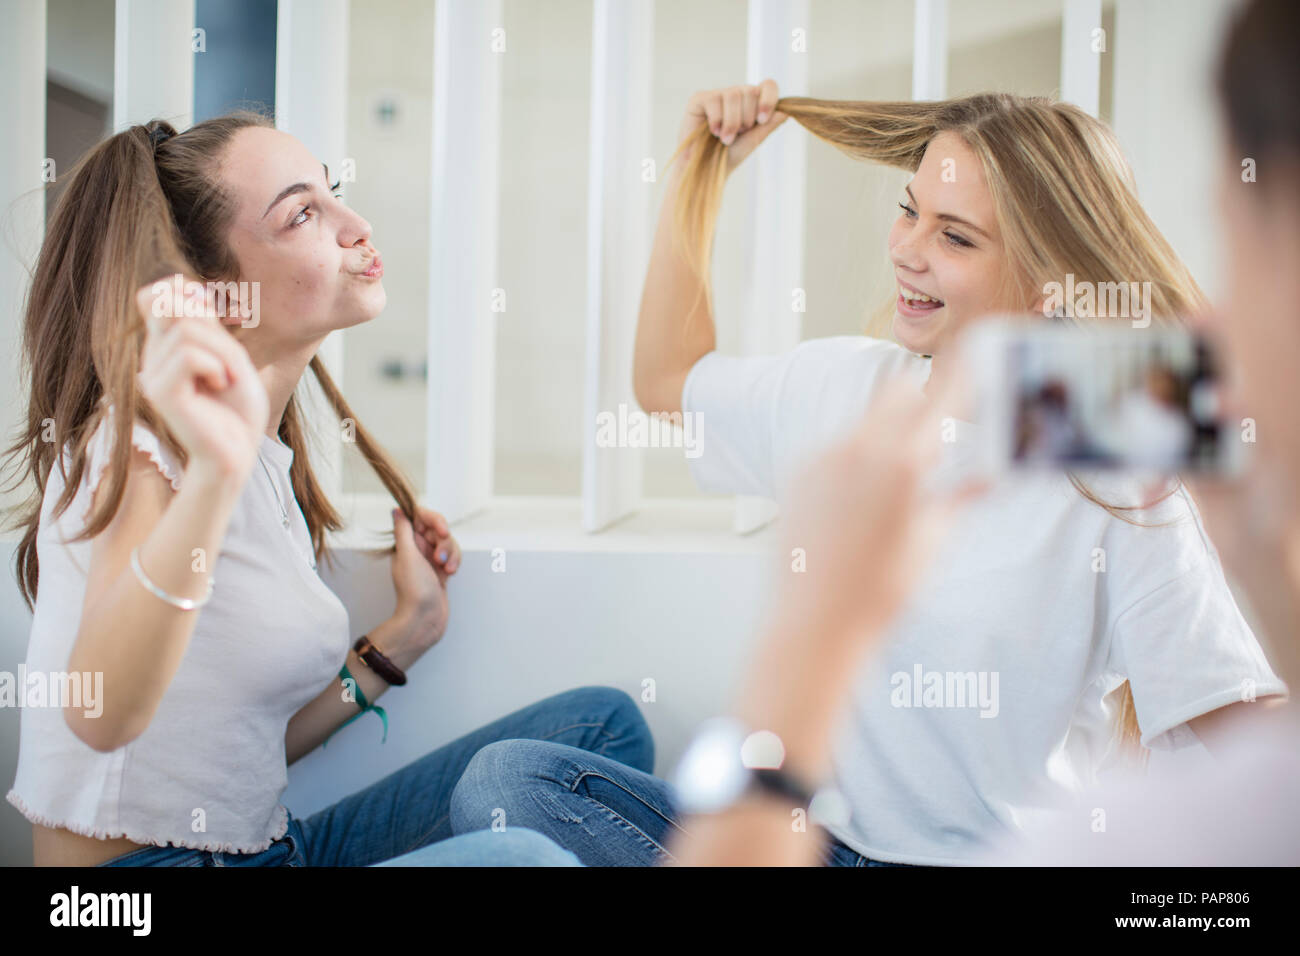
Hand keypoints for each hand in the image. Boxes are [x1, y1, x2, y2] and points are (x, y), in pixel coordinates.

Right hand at [135, 277, 267, 481]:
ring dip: (221, 352)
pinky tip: (219, 387)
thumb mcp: (230, 356)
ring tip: (226, 380)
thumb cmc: (238, 410)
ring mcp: (153, 375)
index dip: (182, 293)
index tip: (211, 321)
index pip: (155, 295)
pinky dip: (215, 366)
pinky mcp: (160, 393)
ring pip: (187, 330)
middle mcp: (153, 358)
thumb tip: (181, 286)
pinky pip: (187, 355)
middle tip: (228, 362)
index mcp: (166, 346)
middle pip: (173, 305)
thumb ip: (205, 324)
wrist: (238, 453)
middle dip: (213, 327)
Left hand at [386, 508, 450, 662]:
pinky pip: (453, 555)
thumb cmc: (414, 591)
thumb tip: (397, 510)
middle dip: (444, 541)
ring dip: (451, 553)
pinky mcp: (442, 569)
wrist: (424, 619)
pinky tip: (451, 573)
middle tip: (440, 557)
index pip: (420, 517)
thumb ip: (404, 531)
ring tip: (446, 568)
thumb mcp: (407, 556)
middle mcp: (417, 548)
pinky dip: (455, 562)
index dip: (434, 520)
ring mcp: (430, 559)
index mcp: (405, 542)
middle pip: (438, 529)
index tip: (441, 530)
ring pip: (448, 542)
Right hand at [676, 79, 786, 172]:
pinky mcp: (699, 99)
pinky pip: (714, 100)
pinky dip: (716, 121)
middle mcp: (736, 94)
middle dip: (746, 119)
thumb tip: (786, 111)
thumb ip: (769, 125)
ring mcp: (717, 95)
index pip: (768, 85)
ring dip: (732, 123)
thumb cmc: (729, 155)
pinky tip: (713, 131)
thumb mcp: (754, 140)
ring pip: (733, 95)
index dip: (768, 99)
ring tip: (725, 138)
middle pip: (750, 91)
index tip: (762, 120)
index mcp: (752, 102)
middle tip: (737, 134)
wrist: (706, 169)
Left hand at [775, 372, 986, 643]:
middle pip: (897, 394)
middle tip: (938, 426)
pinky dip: (856, 459)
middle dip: (920, 400)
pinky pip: (835, 449)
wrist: (813, 625)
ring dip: (887, 434)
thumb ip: (962, 498)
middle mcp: (858, 450)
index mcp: (901, 465)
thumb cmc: (880, 594)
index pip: (942, 399)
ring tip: (895, 487)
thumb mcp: (932, 543)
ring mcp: (821, 458)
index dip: (963, 375)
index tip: (978, 354)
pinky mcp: (797, 473)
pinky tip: (859, 503)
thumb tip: (994, 478)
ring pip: (865, 422)